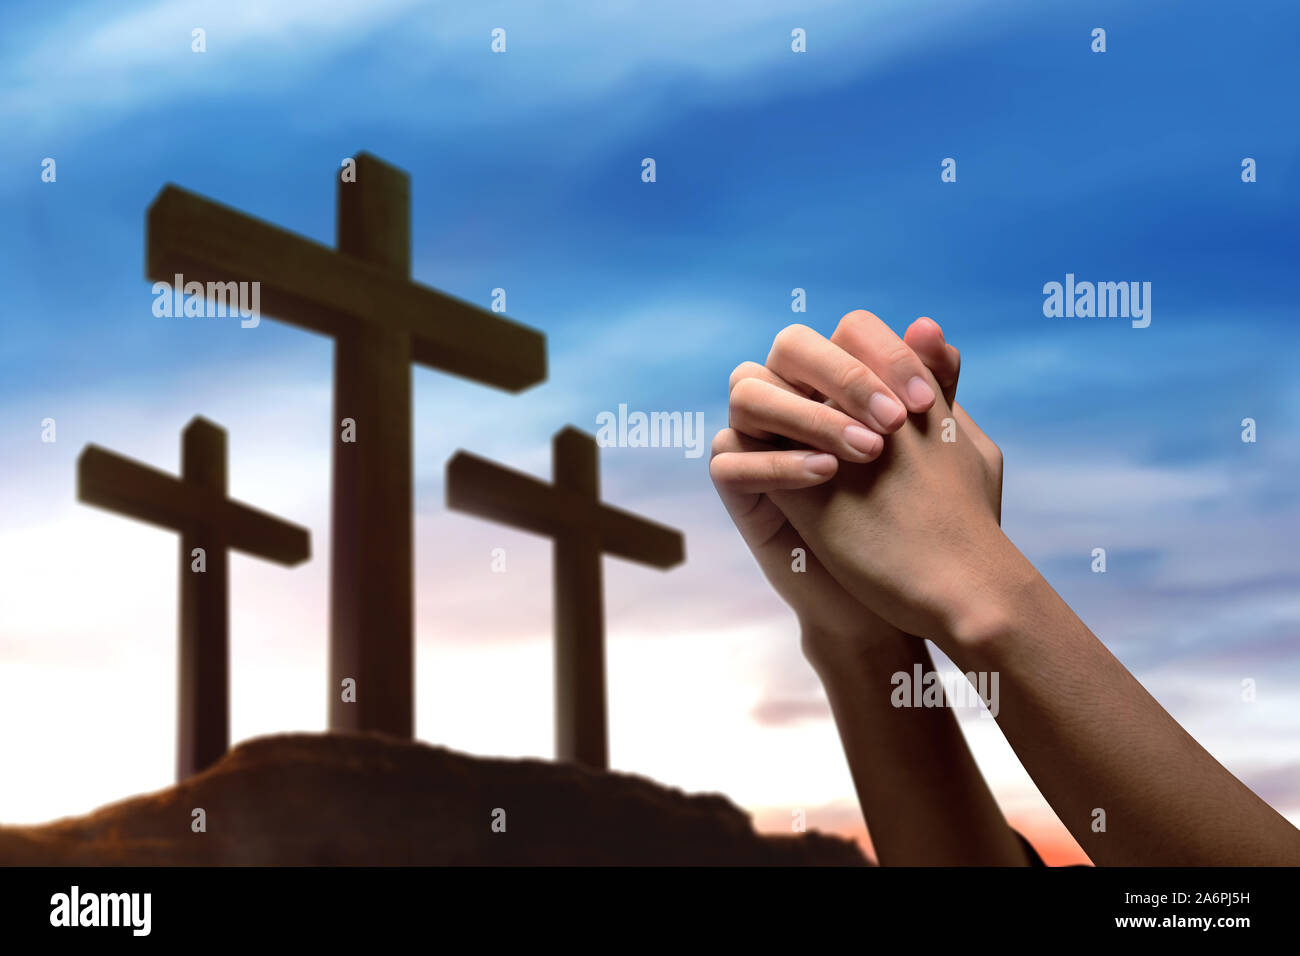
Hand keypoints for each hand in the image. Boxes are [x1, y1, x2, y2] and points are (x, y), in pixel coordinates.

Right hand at [710, 315, 963, 665]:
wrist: (897, 594)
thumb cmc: (918, 515)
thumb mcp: (937, 447)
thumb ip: (934, 387)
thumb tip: (929, 325)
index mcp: (839, 378)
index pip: (848, 332)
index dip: (885, 354)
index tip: (926, 403)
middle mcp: (793, 394)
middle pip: (792, 346)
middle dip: (843, 375)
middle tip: (893, 422)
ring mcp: (758, 435)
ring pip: (748, 391)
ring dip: (808, 415)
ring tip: (865, 452)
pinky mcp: (735, 482)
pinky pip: (729, 456)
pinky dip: (776, 462)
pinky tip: (826, 475)